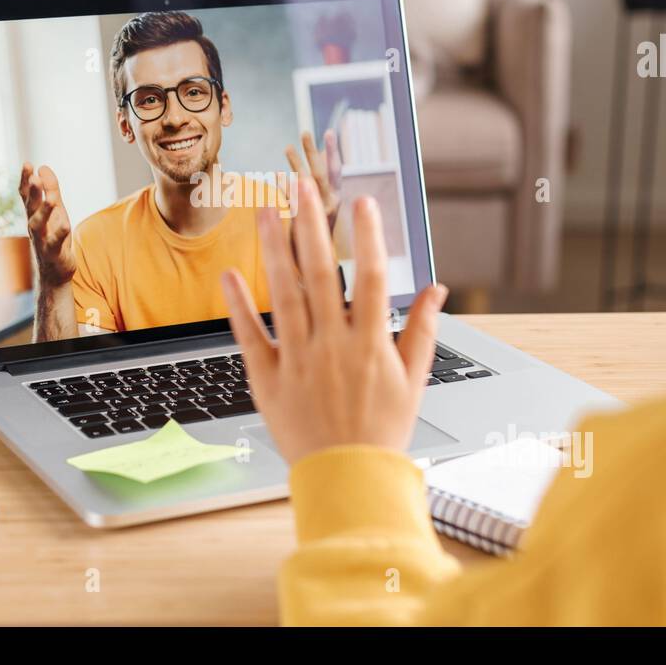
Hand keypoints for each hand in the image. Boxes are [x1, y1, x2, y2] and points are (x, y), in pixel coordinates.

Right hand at [19, 162, 74, 286]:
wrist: (54, 270)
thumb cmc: (52, 236)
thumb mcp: (55, 210)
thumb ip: (50, 189)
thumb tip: (43, 167)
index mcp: (34, 213)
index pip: (26, 194)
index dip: (25, 180)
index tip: (27, 164)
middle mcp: (34, 225)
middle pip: (30, 207)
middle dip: (31, 193)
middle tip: (33, 178)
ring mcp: (41, 239)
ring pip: (39, 224)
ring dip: (44, 211)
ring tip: (51, 199)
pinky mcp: (52, 253)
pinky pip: (54, 243)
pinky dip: (59, 234)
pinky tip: (66, 224)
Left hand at [220, 177, 447, 463]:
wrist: (347, 479)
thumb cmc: (382, 431)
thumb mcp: (415, 381)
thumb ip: (424, 331)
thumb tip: (437, 288)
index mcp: (371, 344)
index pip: (372, 278)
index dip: (369, 237)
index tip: (363, 201)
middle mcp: (332, 345)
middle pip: (321, 273)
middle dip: (311, 224)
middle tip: (301, 185)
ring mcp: (297, 359)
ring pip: (283, 293)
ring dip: (273, 248)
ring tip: (265, 210)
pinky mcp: (268, 378)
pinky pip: (250, 335)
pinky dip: (237, 305)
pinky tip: (228, 273)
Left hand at [284, 130, 341, 229]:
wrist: (310, 270)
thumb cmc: (312, 237)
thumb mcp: (319, 210)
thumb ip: (315, 186)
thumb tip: (311, 160)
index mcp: (336, 200)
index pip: (337, 172)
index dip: (333, 152)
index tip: (328, 132)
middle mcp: (331, 207)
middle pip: (322, 174)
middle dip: (313, 153)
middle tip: (304, 133)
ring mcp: (317, 217)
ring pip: (307, 186)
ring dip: (297, 165)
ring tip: (287, 148)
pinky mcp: (303, 227)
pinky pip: (293, 203)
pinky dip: (285, 189)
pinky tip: (277, 175)